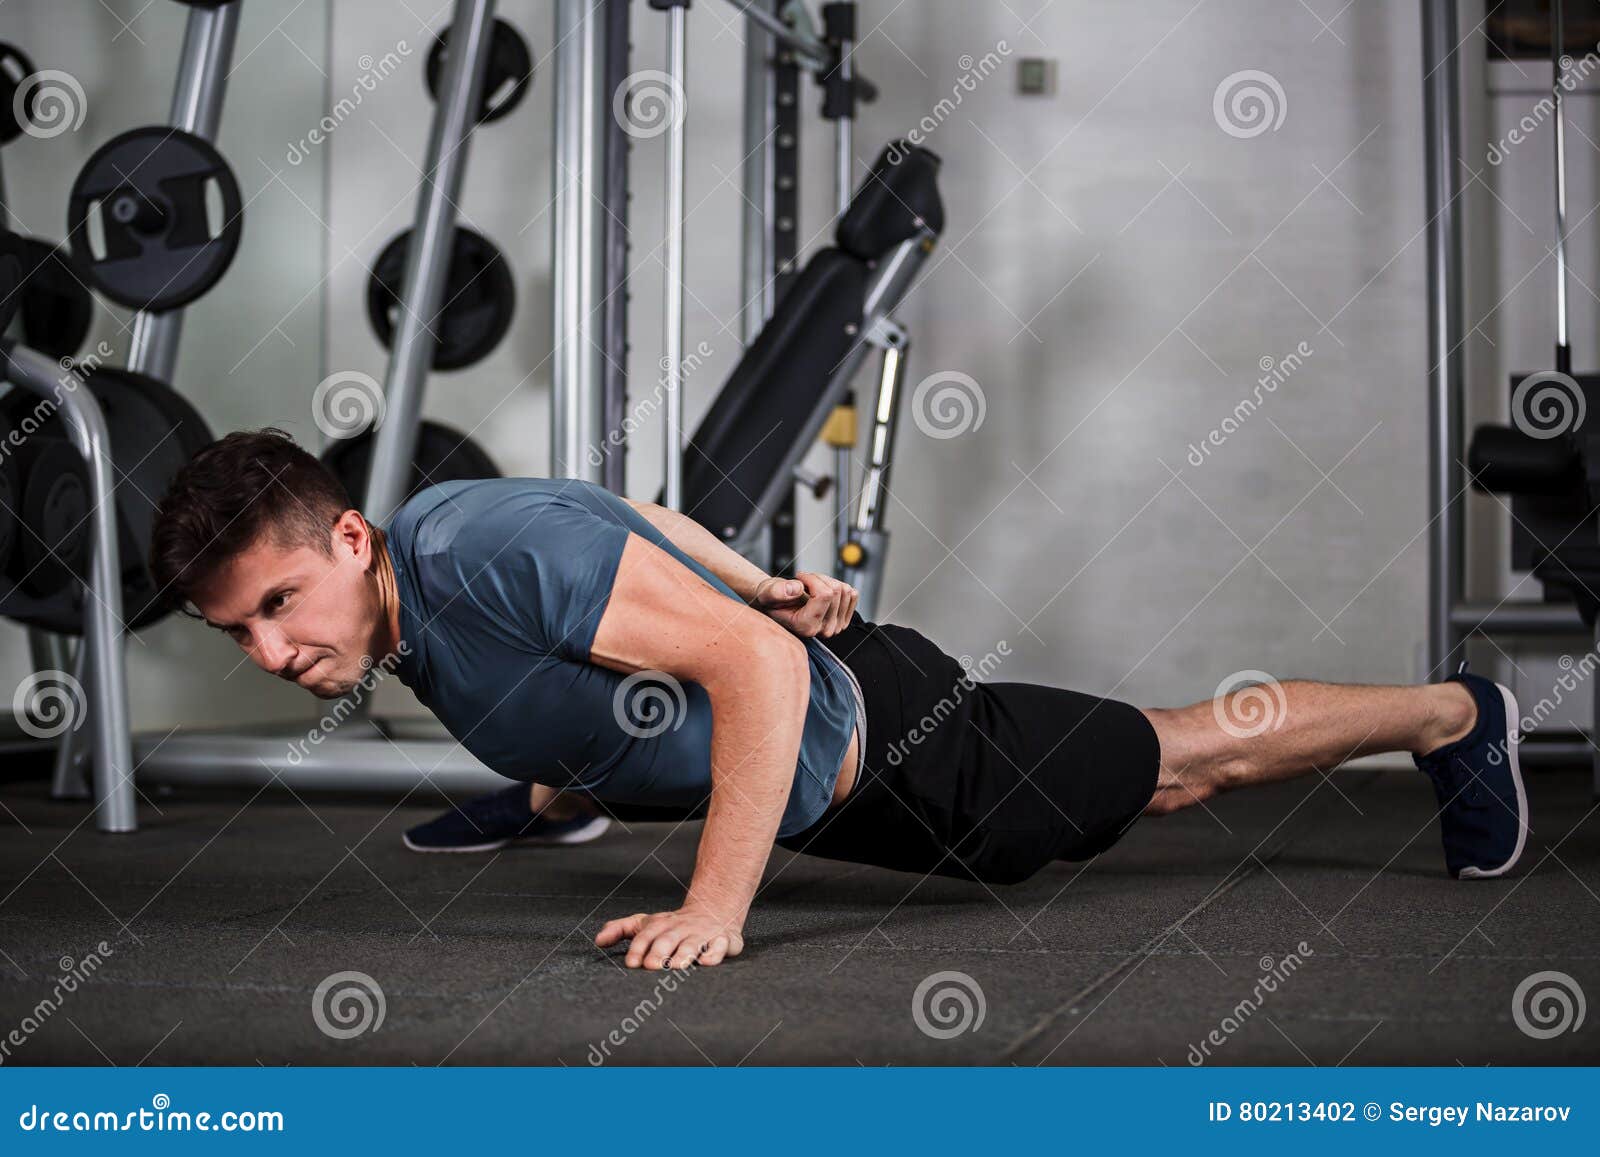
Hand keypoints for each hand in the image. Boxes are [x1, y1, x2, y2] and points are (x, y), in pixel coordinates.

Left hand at [595, 907, 744, 968]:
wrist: (713, 908)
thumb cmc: (673, 924)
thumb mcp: (645, 922)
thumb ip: (620, 929)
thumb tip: (598, 940)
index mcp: (660, 925)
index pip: (646, 935)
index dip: (638, 948)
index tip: (631, 963)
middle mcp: (680, 929)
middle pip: (668, 939)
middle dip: (660, 951)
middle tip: (652, 966)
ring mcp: (703, 934)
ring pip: (693, 943)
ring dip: (685, 953)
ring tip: (678, 965)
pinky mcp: (723, 940)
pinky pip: (720, 946)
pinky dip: (714, 953)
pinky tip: (707, 961)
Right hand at [750, 572, 857, 638]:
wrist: (777, 605)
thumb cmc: (772, 600)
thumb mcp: (767, 593)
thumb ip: (777, 592)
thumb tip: (796, 589)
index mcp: (806, 626)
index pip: (825, 594)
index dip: (812, 579)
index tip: (799, 577)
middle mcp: (824, 630)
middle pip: (836, 591)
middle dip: (819, 578)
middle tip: (804, 582)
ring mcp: (836, 627)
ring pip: (845, 590)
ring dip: (828, 581)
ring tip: (811, 586)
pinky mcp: (844, 620)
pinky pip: (852, 594)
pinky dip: (838, 586)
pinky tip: (823, 591)